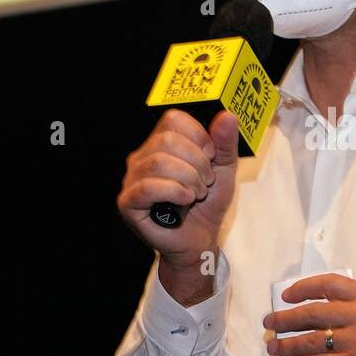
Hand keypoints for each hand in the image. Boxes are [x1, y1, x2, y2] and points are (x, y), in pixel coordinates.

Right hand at [116, 109, 240, 268]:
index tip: (210, 157)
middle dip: (197, 162)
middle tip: (205, 182)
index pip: (173, 119)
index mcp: (160, 144)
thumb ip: (225, 143)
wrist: (200, 239)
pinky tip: (186, 200)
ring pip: (159, 162)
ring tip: (197, 194)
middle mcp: (142, 157)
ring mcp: (132, 180)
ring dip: (189, 179)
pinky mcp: (128, 203)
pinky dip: (175, 191)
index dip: (199, 136)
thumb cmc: (207, 203)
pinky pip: (148, 187)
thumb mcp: (223, 169)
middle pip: (168, 140)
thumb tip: (227, 115)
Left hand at [262, 274, 355, 355]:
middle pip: (314, 312)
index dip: (303, 287)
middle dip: (286, 318)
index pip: (330, 284)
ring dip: (287, 345)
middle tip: (271, 323)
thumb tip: (309, 314)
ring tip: (275, 348)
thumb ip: (353, 310)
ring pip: (311, 340)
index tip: (287, 296)